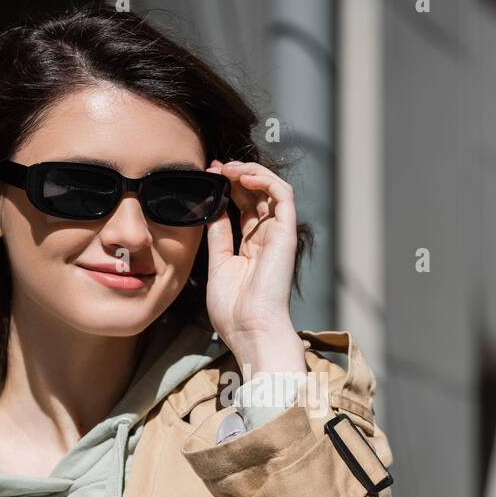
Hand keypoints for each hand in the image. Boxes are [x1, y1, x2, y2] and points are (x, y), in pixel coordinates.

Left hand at [203, 160, 305, 376]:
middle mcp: (268, 238)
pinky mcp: (287, 234)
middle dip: (236, 174)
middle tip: (214, 165)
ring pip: (272, 188)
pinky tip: (243, 176)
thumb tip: (213, 208)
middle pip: (257, 194)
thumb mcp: (218, 265)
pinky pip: (284, 195)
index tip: (208, 175)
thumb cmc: (234, 311)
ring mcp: (279, 235)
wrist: (250, 331)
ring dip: (250, 171)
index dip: (228, 186)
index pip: (245, 206)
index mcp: (252, 247)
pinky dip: (265, 179)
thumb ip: (218, 236)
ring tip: (228, 167)